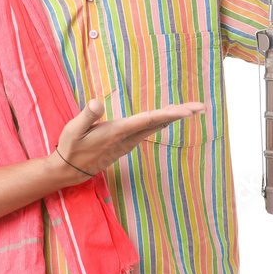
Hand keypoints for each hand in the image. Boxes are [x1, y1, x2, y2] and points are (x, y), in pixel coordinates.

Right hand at [51, 98, 206, 184]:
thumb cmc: (70, 147)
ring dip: (174, 117)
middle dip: (180, 114)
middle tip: (202, 107)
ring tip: (193, 109)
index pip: (148, 120)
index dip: (169, 114)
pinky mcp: (126, 143)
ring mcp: (128, 142)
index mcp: (117, 131)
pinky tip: (170, 116)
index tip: (187, 111)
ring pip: (156, 127)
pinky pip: (149, 130)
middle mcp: (128, 138)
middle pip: (159, 123)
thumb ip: (87, 116)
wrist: (70, 171)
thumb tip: (97, 102)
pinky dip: (162, 121)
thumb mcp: (73, 130)